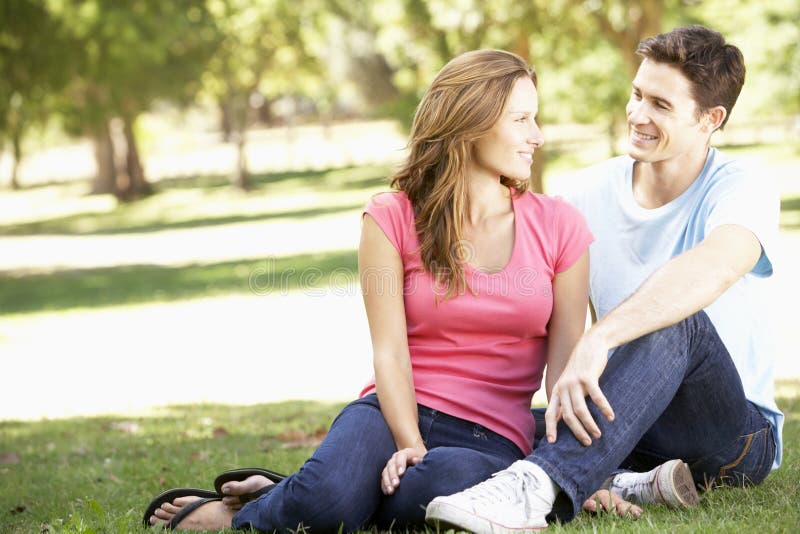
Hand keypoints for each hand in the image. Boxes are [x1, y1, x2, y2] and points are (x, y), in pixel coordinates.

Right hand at [381, 444, 426, 494]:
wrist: (419, 464)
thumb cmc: (423, 463)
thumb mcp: (424, 460)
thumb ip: (420, 460)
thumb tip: (415, 460)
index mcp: (407, 453)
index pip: (401, 456)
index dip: (400, 464)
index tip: (401, 474)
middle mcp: (396, 458)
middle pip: (391, 465)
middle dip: (393, 475)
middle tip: (396, 485)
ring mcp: (391, 465)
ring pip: (385, 472)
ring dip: (387, 482)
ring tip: (391, 491)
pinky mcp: (388, 473)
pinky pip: (383, 479)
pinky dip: (384, 485)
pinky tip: (386, 492)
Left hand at [545, 329, 614, 445]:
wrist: (590, 345)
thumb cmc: (582, 369)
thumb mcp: (570, 384)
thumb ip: (566, 400)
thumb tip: (562, 419)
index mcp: (557, 391)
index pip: (550, 413)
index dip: (550, 428)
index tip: (552, 442)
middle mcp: (563, 387)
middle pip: (567, 415)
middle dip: (577, 431)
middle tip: (587, 442)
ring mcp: (574, 382)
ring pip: (580, 409)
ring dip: (589, 424)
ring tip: (598, 435)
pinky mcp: (587, 377)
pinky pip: (596, 397)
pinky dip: (604, 408)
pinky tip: (611, 417)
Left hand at [582, 489, 641, 517]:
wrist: (593, 497)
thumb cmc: (589, 501)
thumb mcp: (585, 502)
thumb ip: (589, 504)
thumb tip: (597, 506)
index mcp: (602, 494)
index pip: (606, 499)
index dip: (610, 506)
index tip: (613, 513)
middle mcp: (612, 497)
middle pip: (618, 502)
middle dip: (623, 509)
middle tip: (628, 515)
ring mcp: (618, 500)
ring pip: (625, 504)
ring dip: (632, 509)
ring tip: (638, 515)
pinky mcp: (623, 505)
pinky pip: (630, 506)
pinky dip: (635, 509)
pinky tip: (640, 513)